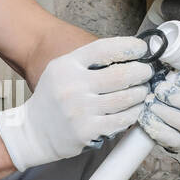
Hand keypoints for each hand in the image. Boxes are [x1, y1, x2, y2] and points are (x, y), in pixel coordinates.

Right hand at [0, 36, 153, 170]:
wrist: (33, 132)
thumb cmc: (52, 99)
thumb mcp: (61, 71)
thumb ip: (88, 62)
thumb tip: (126, 55)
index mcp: (66, 66)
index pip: (104, 49)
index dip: (128, 47)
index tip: (142, 49)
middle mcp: (72, 86)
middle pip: (121, 74)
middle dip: (141, 72)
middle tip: (146, 72)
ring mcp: (80, 109)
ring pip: (125, 98)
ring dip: (141, 93)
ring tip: (142, 91)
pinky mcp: (87, 130)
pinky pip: (121, 120)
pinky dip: (133, 113)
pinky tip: (134, 109)